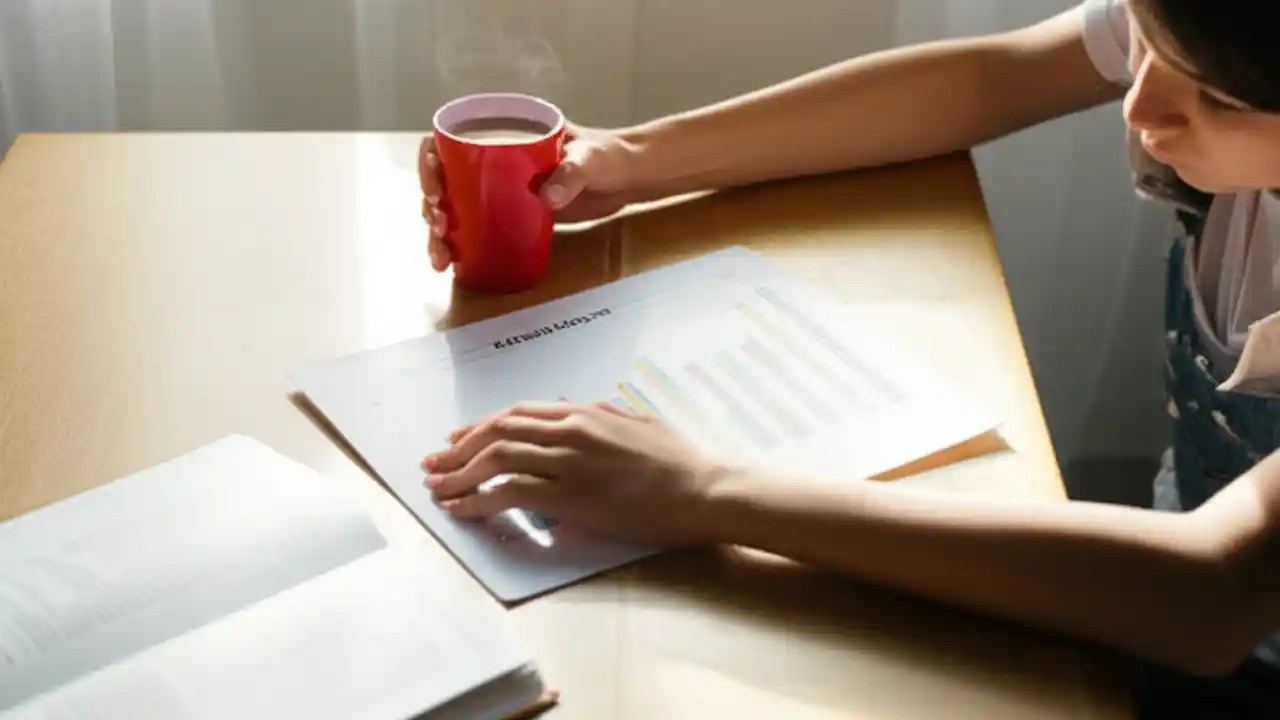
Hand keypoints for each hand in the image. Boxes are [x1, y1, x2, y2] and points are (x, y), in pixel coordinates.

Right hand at [418, 127, 637, 271]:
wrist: (628, 178)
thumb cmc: (608, 156)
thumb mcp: (589, 158)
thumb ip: (570, 173)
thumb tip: (546, 199)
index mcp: (503, 132)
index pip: (448, 140)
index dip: (430, 162)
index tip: (434, 187)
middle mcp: (491, 158)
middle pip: (444, 178)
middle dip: (431, 204)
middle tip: (440, 225)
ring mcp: (499, 188)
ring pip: (454, 206)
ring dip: (439, 231)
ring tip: (441, 256)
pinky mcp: (511, 213)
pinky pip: (477, 226)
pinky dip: (460, 244)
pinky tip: (450, 263)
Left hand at [421, 402, 724, 544]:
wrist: (703, 489)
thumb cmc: (679, 460)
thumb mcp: (636, 421)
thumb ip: (600, 414)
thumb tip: (570, 411)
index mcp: (584, 413)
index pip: (517, 413)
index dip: (480, 426)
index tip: (457, 440)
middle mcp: (571, 430)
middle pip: (498, 431)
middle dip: (459, 449)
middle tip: (434, 465)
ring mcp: (570, 462)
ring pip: (497, 458)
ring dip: (460, 474)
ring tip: (438, 489)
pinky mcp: (572, 496)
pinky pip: (511, 493)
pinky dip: (479, 500)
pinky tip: (463, 509)